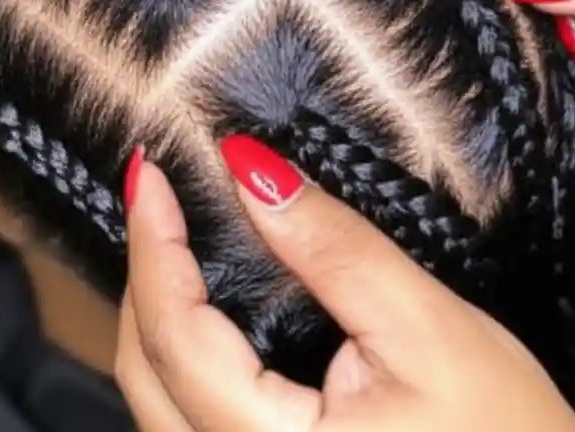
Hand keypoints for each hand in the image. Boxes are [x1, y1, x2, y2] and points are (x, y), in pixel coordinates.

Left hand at [115, 137, 574, 430]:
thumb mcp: (430, 331)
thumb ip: (334, 250)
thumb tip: (250, 169)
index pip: (173, 334)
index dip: (154, 244)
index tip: (149, 173)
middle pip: (145, 374)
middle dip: (145, 278)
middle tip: (157, 197)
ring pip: (158, 405)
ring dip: (157, 319)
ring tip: (171, 242)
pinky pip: (189, 423)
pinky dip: (182, 360)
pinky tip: (202, 313)